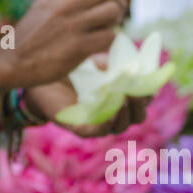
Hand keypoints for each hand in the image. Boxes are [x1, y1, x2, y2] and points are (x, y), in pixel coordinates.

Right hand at [6, 0, 129, 88]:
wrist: (12, 61)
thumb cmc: (31, 35)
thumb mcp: (44, 4)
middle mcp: (65, 3)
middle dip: (119, 2)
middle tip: (117, 14)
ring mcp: (72, 24)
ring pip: (113, 11)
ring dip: (116, 21)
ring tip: (108, 28)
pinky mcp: (78, 47)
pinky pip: (109, 36)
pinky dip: (111, 41)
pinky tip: (102, 45)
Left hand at [26, 75, 147, 136]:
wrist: (41, 79)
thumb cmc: (71, 68)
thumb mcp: (94, 62)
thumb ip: (108, 63)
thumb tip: (116, 65)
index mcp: (121, 97)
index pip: (143, 100)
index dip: (150, 93)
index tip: (151, 82)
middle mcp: (113, 113)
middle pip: (137, 116)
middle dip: (140, 105)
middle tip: (137, 91)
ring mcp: (98, 122)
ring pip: (120, 126)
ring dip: (125, 113)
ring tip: (124, 98)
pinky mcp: (81, 128)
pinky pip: (98, 131)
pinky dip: (107, 124)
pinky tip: (110, 114)